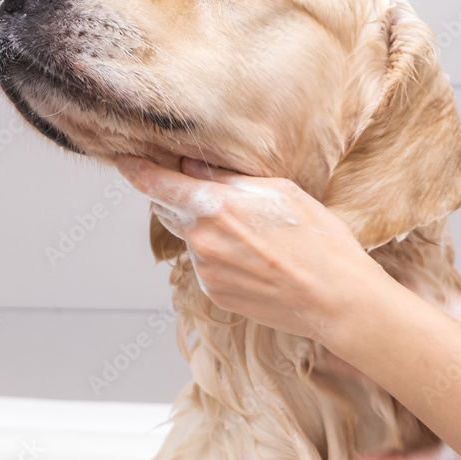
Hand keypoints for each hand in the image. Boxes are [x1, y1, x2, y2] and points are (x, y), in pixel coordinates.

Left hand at [114, 155, 396, 344]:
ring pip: (192, 240)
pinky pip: (207, 266)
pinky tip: (256, 259)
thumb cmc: (318, 239)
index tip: (123, 160)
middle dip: (181, 198)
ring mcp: (206, 271)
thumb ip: (227, 179)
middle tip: (214, 194)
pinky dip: (221, 257)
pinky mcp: (216, 294)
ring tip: (255, 235)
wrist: (336, 298)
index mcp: (215, 207)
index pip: (158, 185)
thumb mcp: (278, 190)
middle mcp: (201, 241)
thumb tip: (192, 166)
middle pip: (170, 211)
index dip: (136, 170)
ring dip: (207, 230)